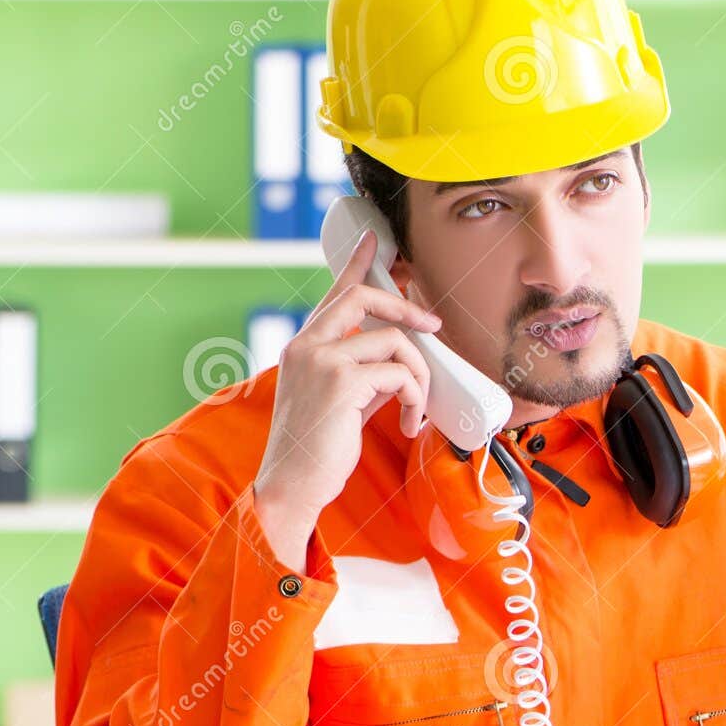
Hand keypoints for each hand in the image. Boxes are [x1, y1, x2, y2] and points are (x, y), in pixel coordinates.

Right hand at [252, 229, 440, 568]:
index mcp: (303, 348)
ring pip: (394, 342)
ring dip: (418, 376)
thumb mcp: (339, 402)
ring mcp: (321, 360)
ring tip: (415, 409)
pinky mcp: (340, 382)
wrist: (291, 486)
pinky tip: (408, 424)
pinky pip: (400, 373)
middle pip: (363, 299)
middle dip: (406, 309)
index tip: (374, 239)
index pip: (334, 295)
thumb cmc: (316, 451)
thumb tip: (399, 366)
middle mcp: (307, 346)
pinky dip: (415, 398)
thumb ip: (361, 375)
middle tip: (434, 328)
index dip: (357, 265)